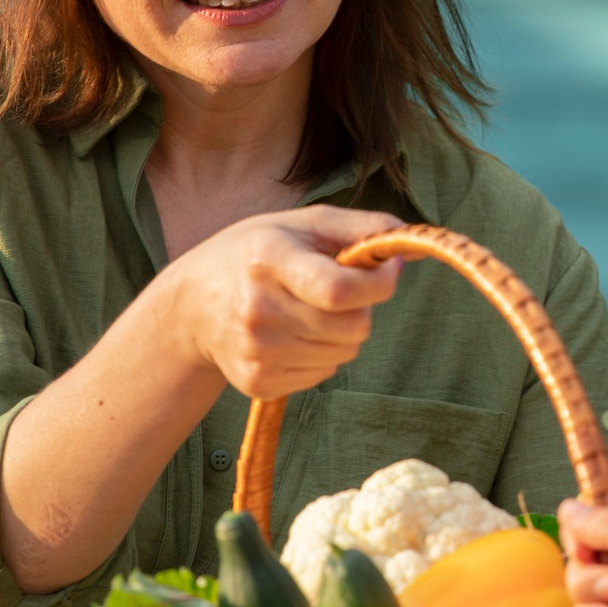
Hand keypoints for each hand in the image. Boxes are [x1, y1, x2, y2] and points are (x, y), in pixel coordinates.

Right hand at [156, 205, 404, 400]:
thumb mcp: (301, 224)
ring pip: (345, 353)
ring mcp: (255, 351)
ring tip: (307, 310)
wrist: (191, 306)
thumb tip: (416, 245)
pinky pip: (324, 374)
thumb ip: (362, 228)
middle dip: (361, 307)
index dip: (379, 283)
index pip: (339, 290)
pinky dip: (321, 354)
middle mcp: (257, 309)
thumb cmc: (256, 254)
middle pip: (353, 327)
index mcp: (267, 259)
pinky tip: (291, 333)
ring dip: (342, 332)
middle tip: (335, 290)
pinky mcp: (257, 382)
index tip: (388, 270)